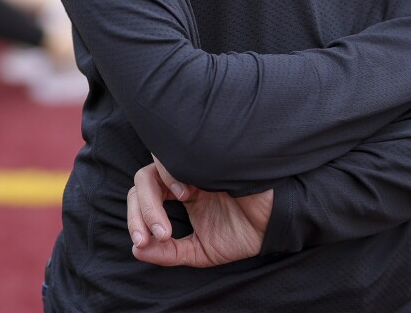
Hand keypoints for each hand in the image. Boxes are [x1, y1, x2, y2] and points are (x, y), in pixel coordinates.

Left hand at [126, 156, 271, 268]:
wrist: (274, 224)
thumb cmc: (242, 233)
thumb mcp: (200, 251)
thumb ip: (169, 253)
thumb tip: (137, 251)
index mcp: (180, 194)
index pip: (143, 197)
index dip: (136, 219)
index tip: (142, 243)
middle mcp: (182, 176)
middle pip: (142, 181)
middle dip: (139, 213)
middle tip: (153, 237)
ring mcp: (192, 165)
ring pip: (153, 169)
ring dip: (151, 201)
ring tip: (167, 227)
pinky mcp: (203, 158)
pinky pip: (174, 157)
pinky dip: (170, 176)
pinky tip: (186, 194)